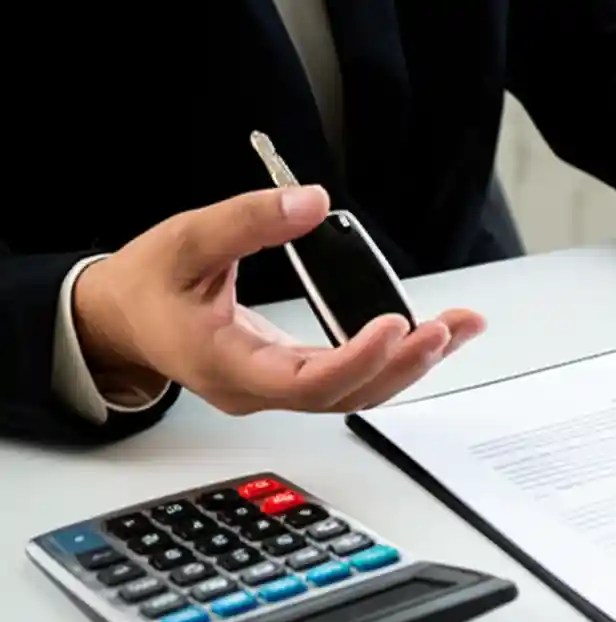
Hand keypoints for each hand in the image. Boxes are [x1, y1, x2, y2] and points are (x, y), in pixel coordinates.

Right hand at [73, 186, 483, 414]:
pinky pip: (354, 377)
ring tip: (460, 326)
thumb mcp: (185, 241)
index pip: (301, 382)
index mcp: (226, 364)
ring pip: (355, 392)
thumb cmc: (149, 286)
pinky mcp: (296, 375)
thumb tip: (310, 202)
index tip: (393, 325)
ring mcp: (279, 388)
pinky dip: (397, 356)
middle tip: (446, 328)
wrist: (124, 321)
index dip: (354, 360)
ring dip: (411, 364)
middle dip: (400, 364)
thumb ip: (246, 221)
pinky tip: (436, 331)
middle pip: (343, 395)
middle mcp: (258, 389)